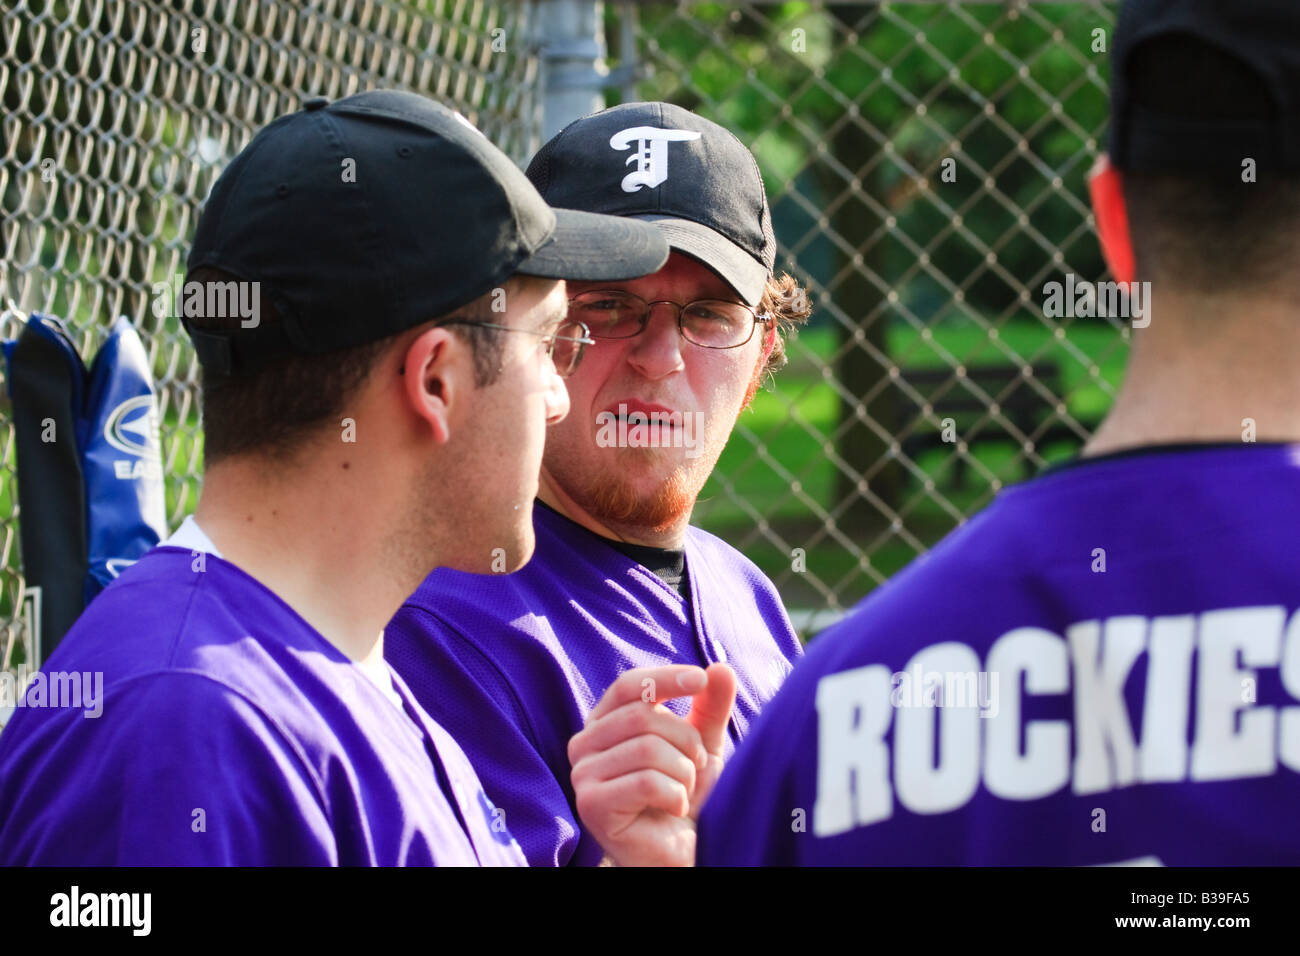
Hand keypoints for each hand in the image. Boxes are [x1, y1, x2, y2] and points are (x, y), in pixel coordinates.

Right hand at [568, 662, 736, 866]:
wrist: (678, 851)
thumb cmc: (684, 795)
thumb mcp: (702, 744)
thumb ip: (710, 707)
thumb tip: (721, 668)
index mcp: (604, 722)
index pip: (630, 685)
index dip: (666, 678)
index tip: (700, 680)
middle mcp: (584, 744)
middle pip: (643, 717)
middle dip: (685, 741)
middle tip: (694, 768)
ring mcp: (582, 774)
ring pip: (647, 749)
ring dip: (683, 773)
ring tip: (683, 791)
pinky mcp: (591, 804)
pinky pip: (646, 782)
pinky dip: (675, 796)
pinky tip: (674, 809)